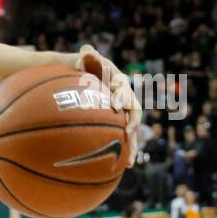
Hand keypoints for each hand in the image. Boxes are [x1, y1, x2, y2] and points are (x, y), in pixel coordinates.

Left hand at [76, 45, 139, 166]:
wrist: (85, 78)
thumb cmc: (84, 69)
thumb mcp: (85, 61)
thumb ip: (88, 57)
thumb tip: (86, 50)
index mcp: (119, 83)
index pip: (123, 90)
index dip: (122, 97)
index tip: (116, 106)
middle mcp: (125, 98)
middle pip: (133, 111)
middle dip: (132, 121)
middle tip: (129, 131)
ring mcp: (123, 113)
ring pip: (131, 129)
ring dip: (132, 144)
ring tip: (128, 161)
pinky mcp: (118, 124)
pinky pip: (123, 139)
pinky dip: (124, 152)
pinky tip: (123, 167)